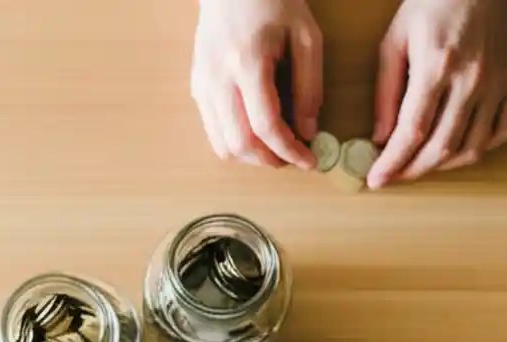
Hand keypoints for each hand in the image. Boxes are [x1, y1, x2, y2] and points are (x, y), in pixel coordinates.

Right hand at [191, 0, 320, 168]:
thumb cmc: (273, 3)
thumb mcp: (306, 37)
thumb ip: (309, 85)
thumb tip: (308, 131)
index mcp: (247, 62)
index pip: (266, 125)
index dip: (289, 151)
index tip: (310, 161)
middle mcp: (217, 79)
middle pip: (239, 143)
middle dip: (269, 160)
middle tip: (292, 158)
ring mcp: (202, 84)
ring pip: (221, 144)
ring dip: (251, 157)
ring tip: (275, 149)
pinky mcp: (196, 87)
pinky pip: (213, 131)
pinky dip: (235, 142)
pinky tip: (255, 133)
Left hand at [369, 0, 506, 188]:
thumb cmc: (431, 5)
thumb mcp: (395, 40)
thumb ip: (385, 91)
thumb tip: (380, 137)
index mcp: (436, 66)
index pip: (412, 131)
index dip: (392, 163)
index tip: (376, 180)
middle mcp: (471, 80)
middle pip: (441, 147)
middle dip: (412, 171)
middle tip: (393, 178)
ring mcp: (497, 84)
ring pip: (472, 147)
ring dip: (442, 166)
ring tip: (420, 166)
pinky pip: (501, 133)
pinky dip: (478, 150)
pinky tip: (456, 149)